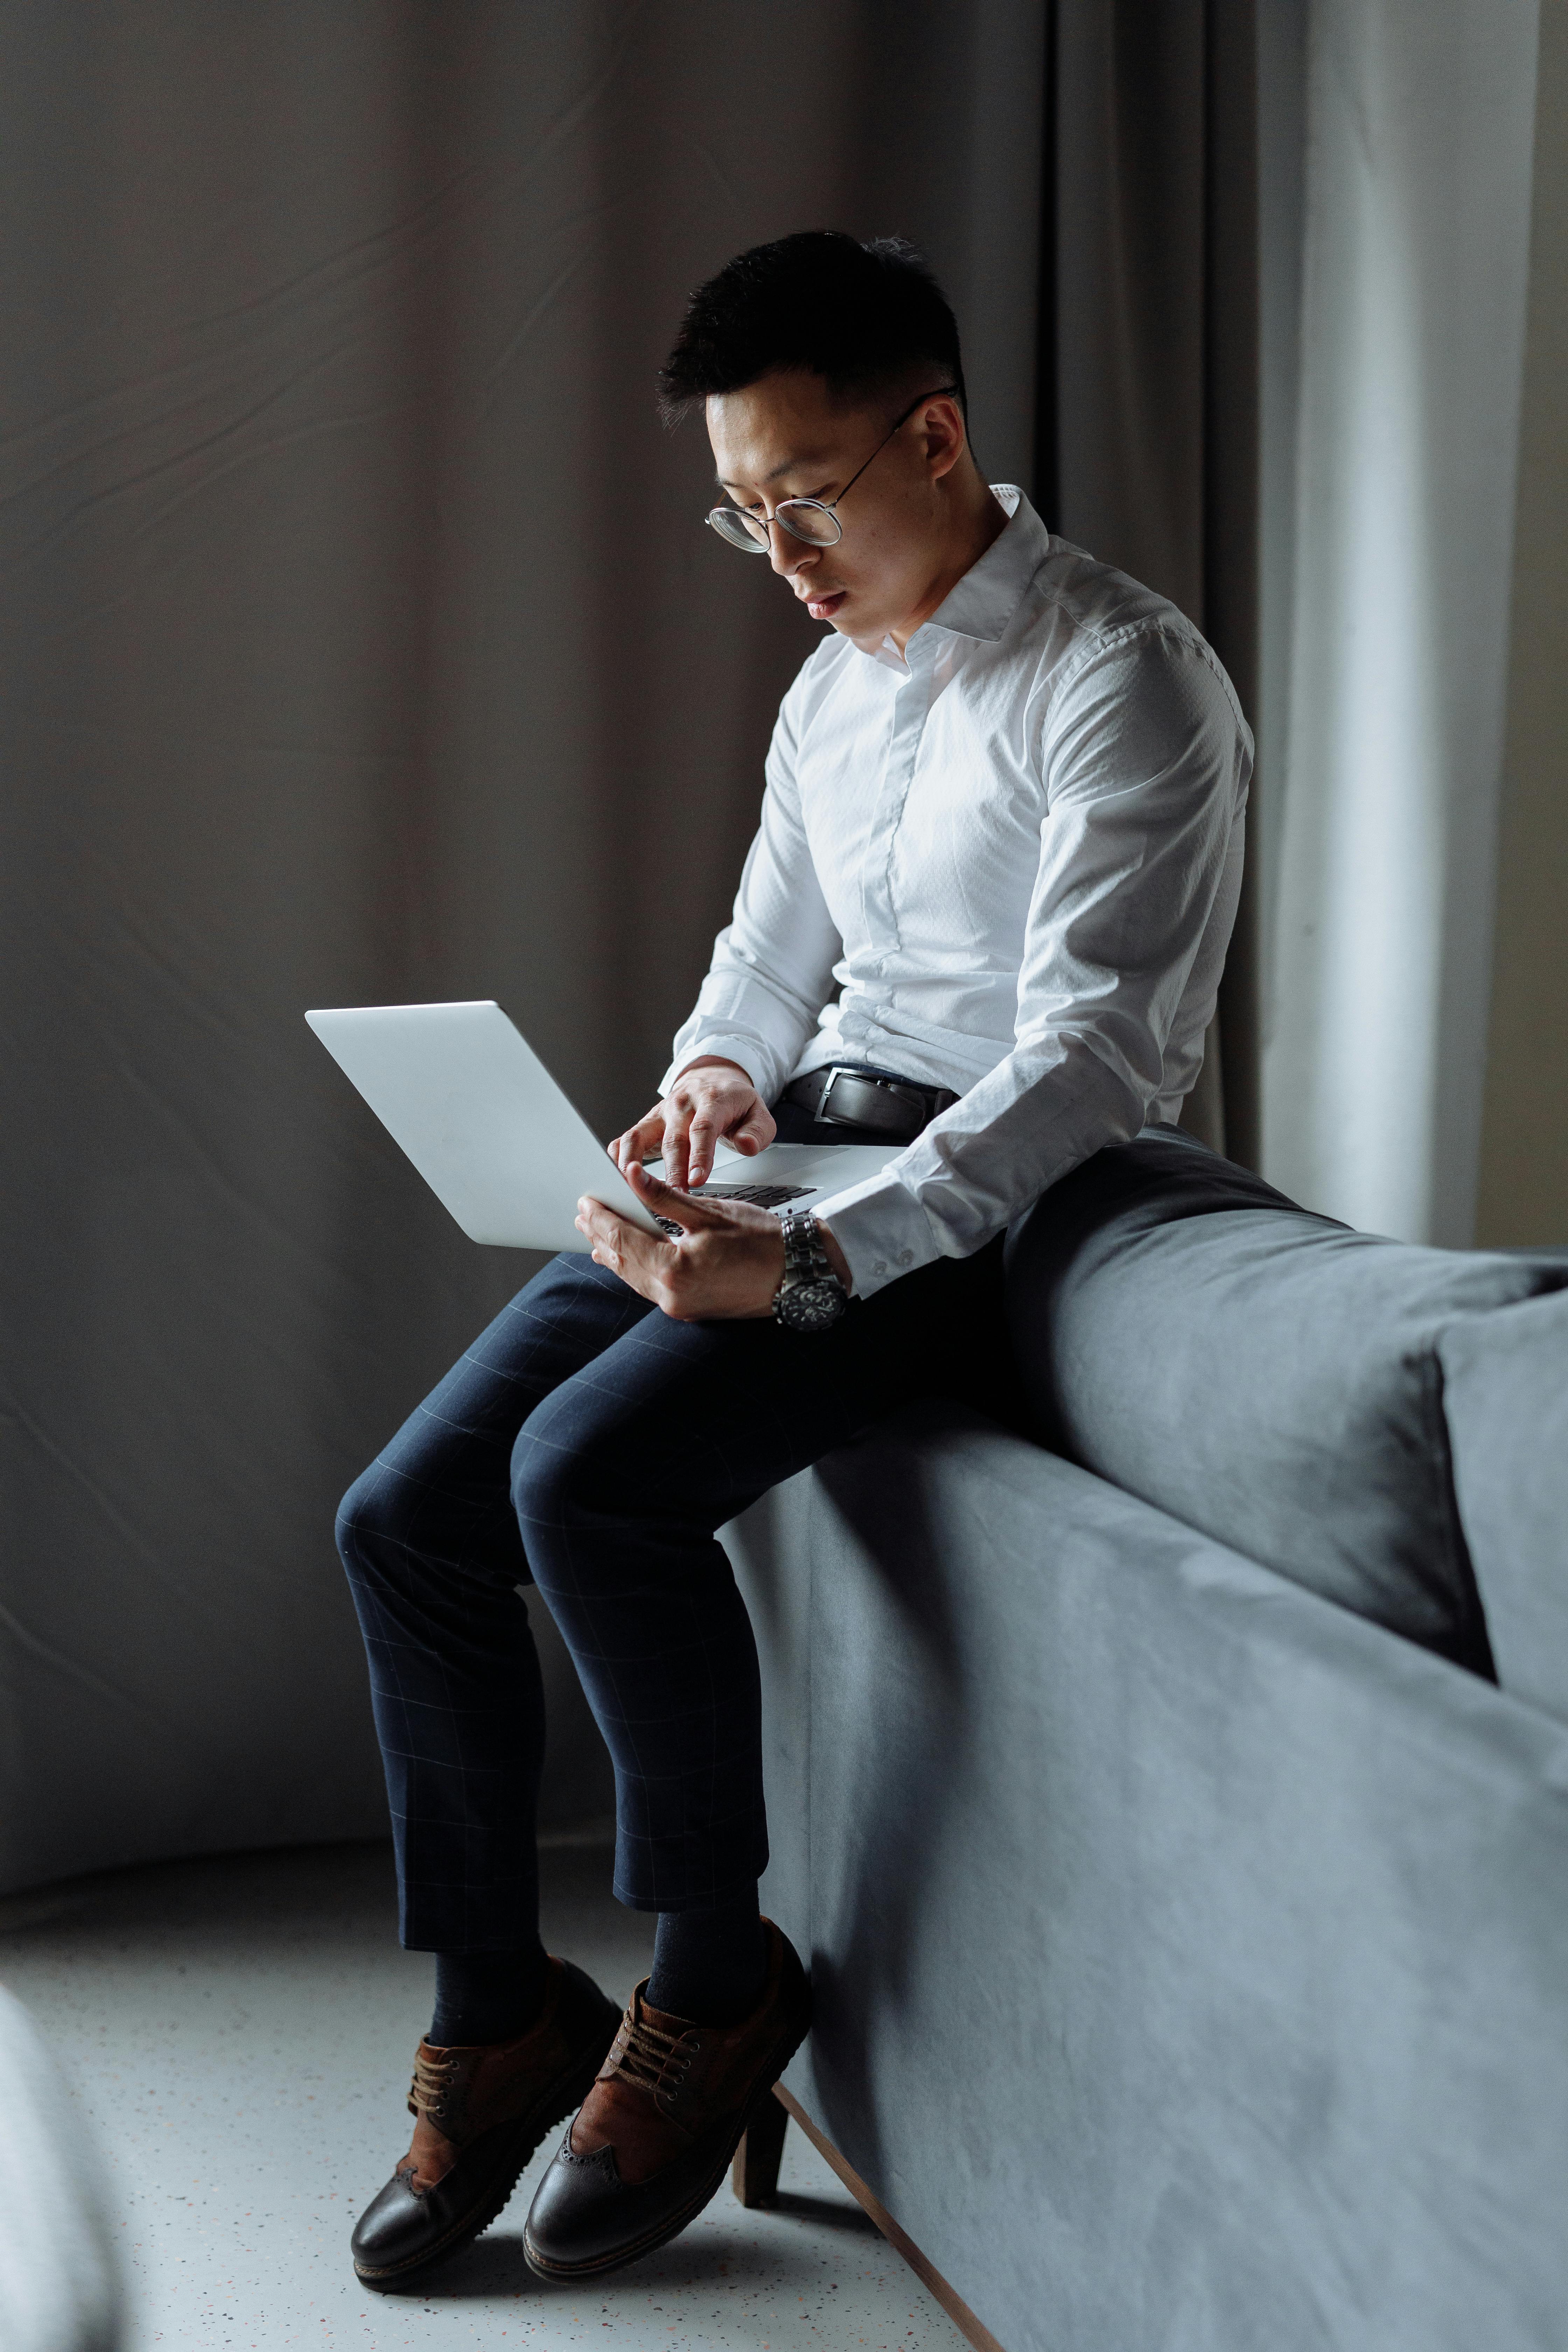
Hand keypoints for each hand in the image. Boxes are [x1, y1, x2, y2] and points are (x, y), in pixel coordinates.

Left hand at [578, 1163, 785, 1318]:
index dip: (601, 1217)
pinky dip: (634, 1268)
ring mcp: (680, 1307)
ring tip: (597, 1233)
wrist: (799, 1273)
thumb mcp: (710, 1211)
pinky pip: (650, 1287)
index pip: (624, 1239)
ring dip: (615, 1252)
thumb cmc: (763, 1241)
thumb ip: (664, 1197)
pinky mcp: (689, 1309)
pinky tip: (626, 1258)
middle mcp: (672, 1296)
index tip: (586, 1200)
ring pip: (634, 1278)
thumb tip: (631, 1177)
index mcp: (674, 1270)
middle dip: (601, 1234)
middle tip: (584, 1214)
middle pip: (623, 1261)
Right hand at [611, 1058, 774, 1189]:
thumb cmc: (735, 1106)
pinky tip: (618, 1177)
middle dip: (673, 1170)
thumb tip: (747, 1146)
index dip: (700, 1154)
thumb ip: (757, 1132)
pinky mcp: (646, 1124)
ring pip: (639, 1136)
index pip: (704, 1128)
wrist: (712, 1081)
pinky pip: (626, 1139)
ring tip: (636, 1189)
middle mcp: (681, 1105)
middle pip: (673, 1139)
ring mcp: (659, 1114)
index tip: (698, 1179)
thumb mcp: (758, 1114)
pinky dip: (618, 1157)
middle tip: (675, 1196)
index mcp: (712, 1101)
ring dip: (635, 1164)